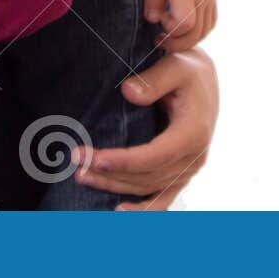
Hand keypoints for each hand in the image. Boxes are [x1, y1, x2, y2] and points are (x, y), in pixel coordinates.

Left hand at [75, 46, 217, 210]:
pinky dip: (142, 210)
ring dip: (114, 186)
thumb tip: (128, 93)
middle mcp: (194, 157)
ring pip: (148, 188)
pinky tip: (118, 213)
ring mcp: (188, 170)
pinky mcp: (180, 174)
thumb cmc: (186, 70)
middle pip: (147, 175)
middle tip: (76, 160)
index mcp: (193, 132)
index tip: (93, 158)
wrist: (202, 81)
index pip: (155, 156)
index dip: (123, 161)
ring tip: (81, 175)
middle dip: (109, 172)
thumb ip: (154, 79)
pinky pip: (162, 198)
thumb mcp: (176, 64)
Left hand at [144, 0, 216, 50]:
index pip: (184, 24)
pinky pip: (210, 22)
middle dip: (176, 43)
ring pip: (204, 31)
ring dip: (187, 40)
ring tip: (169, 35)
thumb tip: (152, 19)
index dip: (169, 28)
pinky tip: (185, 29)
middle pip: (195, 34)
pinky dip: (199, 31)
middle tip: (158, 39)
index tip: (157, 17)